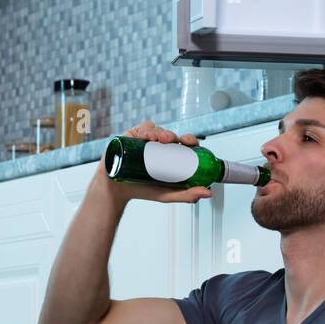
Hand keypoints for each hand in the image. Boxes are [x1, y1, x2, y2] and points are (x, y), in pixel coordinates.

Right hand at [94, 120, 214, 205]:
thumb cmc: (142, 190)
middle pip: (169, 134)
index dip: (189, 139)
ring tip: (160, 140)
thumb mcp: (167, 195)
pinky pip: (140, 128)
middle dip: (174, 134)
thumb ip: (187, 195)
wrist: (116, 192)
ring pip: (155, 129)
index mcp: (169, 154)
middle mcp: (157, 145)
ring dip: (160, 131)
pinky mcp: (130, 137)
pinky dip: (144, 129)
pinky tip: (146, 136)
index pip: (182, 142)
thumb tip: (208, 192)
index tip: (191, 142)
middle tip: (175, 141)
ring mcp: (143, 140)